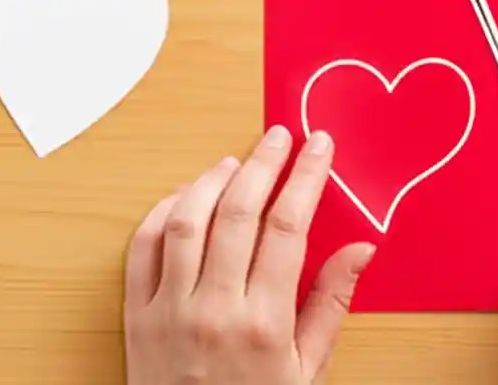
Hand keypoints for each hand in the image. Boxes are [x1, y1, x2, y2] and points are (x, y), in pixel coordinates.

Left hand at [124, 126, 375, 384]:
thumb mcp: (308, 370)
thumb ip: (332, 304)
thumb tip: (362, 249)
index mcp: (265, 322)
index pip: (288, 227)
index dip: (306, 177)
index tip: (318, 147)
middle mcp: (214, 310)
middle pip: (238, 212)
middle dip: (264, 163)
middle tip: (279, 136)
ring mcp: (169, 311)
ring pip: (186, 220)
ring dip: (212, 180)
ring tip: (236, 161)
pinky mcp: (136, 316)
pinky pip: (142, 248)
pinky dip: (162, 212)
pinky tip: (186, 197)